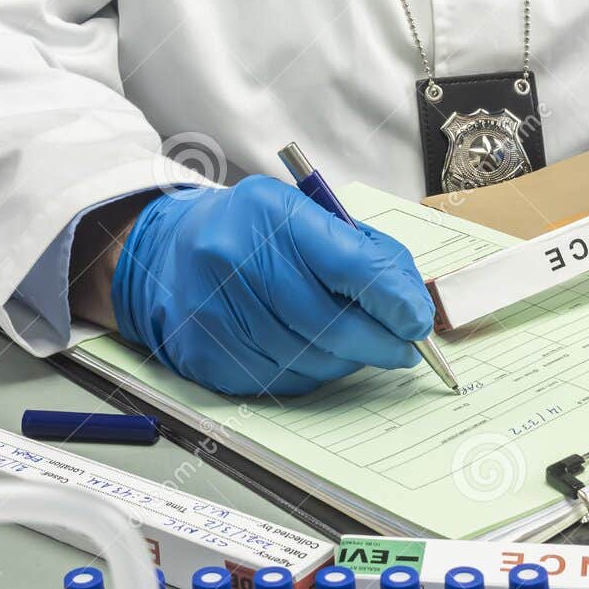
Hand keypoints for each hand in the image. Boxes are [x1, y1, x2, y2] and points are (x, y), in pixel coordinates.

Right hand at [111, 175, 434, 395]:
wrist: (171, 254)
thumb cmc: (254, 233)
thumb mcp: (306, 214)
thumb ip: (363, 250)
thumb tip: (412, 305)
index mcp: (268, 210)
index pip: (348, 263)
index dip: (393, 298)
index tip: (418, 320)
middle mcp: (233, 257)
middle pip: (329, 320)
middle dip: (380, 341)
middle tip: (406, 348)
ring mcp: (214, 309)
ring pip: (308, 356)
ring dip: (348, 359)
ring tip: (362, 348)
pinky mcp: (205, 352)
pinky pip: (280, 378)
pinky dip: (313, 372)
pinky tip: (319, 355)